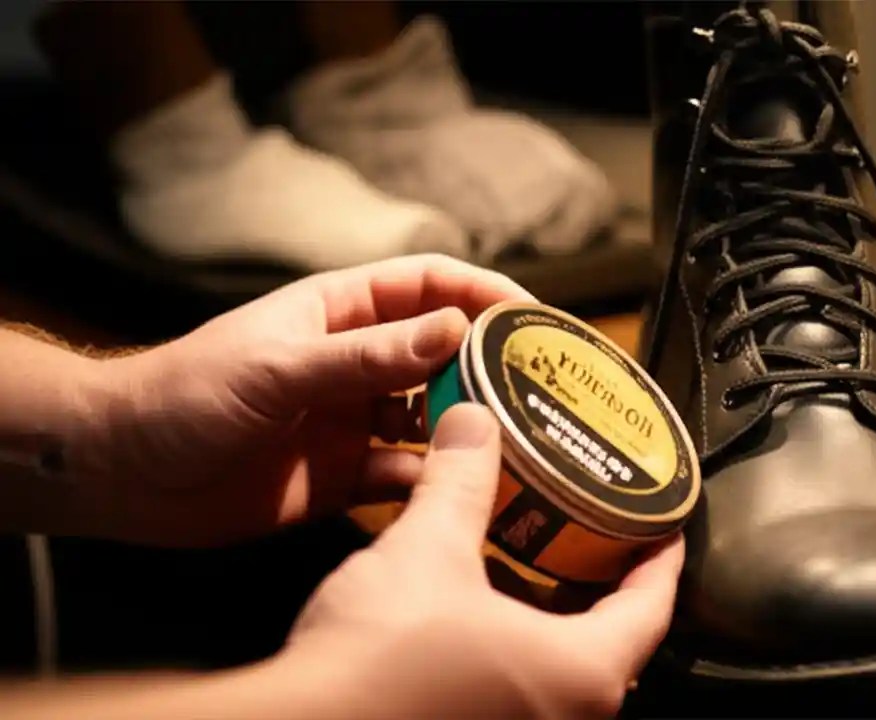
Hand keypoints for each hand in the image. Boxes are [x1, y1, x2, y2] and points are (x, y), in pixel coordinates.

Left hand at [84, 254, 532, 546]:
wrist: (125, 473)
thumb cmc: (187, 396)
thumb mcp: (280, 368)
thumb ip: (367, 356)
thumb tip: (455, 330)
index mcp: (341, 313)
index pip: (429, 286)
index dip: (485, 295)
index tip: (538, 320)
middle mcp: (358, 364)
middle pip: (445, 356)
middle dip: (493, 370)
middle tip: (546, 394)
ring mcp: (355, 421)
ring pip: (434, 421)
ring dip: (470, 432)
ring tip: (517, 449)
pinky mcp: (346, 479)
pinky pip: (406, 480)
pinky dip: (433, 488)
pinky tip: (458, 498)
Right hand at [277, 403, 684, 719]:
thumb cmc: (376, 662)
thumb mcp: (428, 549)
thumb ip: (460, 480)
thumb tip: (472, 422)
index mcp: (582, 672)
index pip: (655, 607)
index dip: (663, 556)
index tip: (664, 524)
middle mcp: (567, 714)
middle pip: (616, 639)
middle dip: (607, 579)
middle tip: (601, 529)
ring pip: (567, 666)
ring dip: (558, 612)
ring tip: (540, 557)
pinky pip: (525, 686)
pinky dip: (518, 643)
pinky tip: (481, 610)